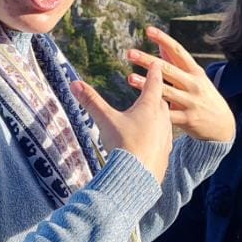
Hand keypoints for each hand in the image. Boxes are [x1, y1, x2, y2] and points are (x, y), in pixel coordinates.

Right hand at [72, 66, 172, 182]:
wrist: (136, 178)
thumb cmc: (122, 145)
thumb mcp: (105, 121)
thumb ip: (91, 101)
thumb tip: (74, 83)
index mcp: (149, 107)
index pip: (154, 83)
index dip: (154, 72)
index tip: (157, 63)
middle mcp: (162, 119)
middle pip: (161, 101)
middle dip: (156, 94)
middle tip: (153, 89)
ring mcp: (166, 136)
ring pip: (165, 120)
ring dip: (158, 115)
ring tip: (152, 114)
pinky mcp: (165, 152)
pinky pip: (164, 138)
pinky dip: (158, 134)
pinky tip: (152, 139)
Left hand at [126, 26, 235, 143]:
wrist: (223, 125)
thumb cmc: (204, 96)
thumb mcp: (196, 78)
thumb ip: (178, 64)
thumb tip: (161, 46)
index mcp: (195, 71)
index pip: (178, 51)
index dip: (164, 40)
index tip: (148, 30)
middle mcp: (193, 84)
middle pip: (168, 69)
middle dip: (148, 61)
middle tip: (130, 53)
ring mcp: (191, 102)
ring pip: (166, 91)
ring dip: (146, 84)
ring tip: (130, 78)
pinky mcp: (187, 119)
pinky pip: (168, 114)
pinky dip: (155, 110)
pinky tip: (140, 107)